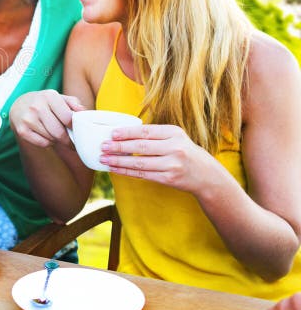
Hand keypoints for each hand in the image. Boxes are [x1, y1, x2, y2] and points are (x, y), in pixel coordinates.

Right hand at [9, 90, 83, 147]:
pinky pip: (42, 143)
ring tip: (56, 134)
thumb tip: (84, 113)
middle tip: (71, 141)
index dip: (75, 127)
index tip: (78, 131)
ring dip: (57, 140)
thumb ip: (74, 103)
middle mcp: (37, 106)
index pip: (68, 118)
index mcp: (49, 96)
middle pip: (59, 132)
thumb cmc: (44, 102)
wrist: (19, 105)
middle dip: (68, 140)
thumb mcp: (59, 98)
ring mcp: (28, 119)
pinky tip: (46, 135)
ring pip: (51, 139)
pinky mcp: (22, 130)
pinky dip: (47, 142)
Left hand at [98, 124, 215, 193]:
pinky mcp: (168, 179)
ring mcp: (172, 164)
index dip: (128, 132)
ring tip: (104, 159)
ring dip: (119, 161)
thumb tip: (124, 132)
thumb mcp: (176, 137)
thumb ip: (155, 134)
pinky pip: (143, 174)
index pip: (146, 131)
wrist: (206, 175)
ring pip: (139, 163)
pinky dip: (126, 172)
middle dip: (119, 147)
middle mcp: (175, 148)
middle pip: (141, 147)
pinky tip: (115, 169)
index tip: (112, 133)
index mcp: (175, 133)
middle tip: (103, 146)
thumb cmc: (185, 152)